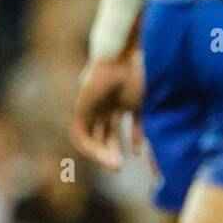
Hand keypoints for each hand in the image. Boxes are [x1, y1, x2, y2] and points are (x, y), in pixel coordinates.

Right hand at [71, 49, 144, 169]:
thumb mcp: (86, 101)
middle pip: (99, 138)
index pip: (83, 137)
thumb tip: (84, 147)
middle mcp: (99, 109)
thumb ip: (83, 124)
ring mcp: (116, 106)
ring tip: (121, 162)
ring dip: (116, 149)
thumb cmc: (100, 77)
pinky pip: (135, 124)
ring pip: (114, 133)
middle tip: (115, 167)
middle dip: (104, 153)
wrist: (120, 55)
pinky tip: (139, 150)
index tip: (100, 158)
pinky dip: (137, 137)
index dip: (90, 150)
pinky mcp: (134, 102)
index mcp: (84, 109)